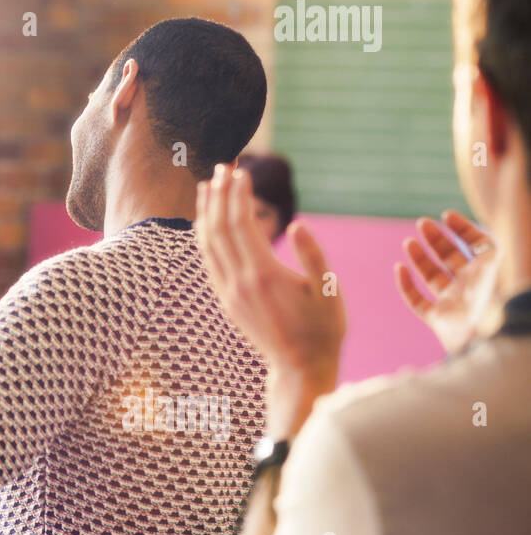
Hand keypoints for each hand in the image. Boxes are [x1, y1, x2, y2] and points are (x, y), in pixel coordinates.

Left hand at [196, 165, 344, 438]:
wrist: (299, 368)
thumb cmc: (322, 329)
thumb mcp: (329, 291)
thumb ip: (313, 256)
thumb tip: (296, 225)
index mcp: (264, 274)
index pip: (241, 223)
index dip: (237, 194)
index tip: (239, 171)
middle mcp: (239, 281)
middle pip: (219, 228)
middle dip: (218, 194)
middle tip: (222, 167)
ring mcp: (229, 291)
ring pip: (208, 244)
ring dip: (206, 212)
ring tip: (207, 186)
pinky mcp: (226, 300)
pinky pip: (209, 261)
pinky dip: (205, 236)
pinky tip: (207, 223)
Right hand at [394, 210, 500, 352]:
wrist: (478, 333)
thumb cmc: (485, 295)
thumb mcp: (491, 259)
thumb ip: (482, 239)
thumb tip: (454, 218)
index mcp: (483, 274)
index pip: (473, 247)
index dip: (461, 230)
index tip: (445, 215)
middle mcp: (468, 287)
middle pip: (451, 259)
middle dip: (436, 240)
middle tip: (422, 223)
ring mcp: (451, 303)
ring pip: (432, 277)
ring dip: (419, 258)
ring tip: (409, 241)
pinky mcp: (436, 319)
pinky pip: (417, 301)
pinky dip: (406, 285)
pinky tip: (399, 268)